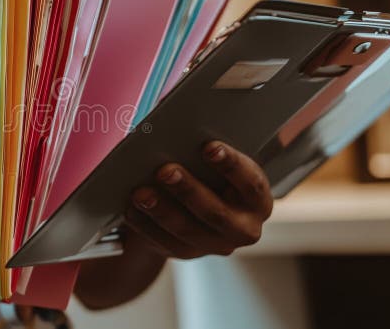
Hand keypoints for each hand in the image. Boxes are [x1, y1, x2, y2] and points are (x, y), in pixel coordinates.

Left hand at [126, 142, 272, 258]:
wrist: (196, 210)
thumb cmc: (210, 174)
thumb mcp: (218, 166)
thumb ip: (210, 156)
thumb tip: (181, 137)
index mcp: (258, 201)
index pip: (250, 183)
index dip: (231, 165)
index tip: (209, 146)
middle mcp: (243, 228)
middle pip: (215, 212)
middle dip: (188, 190)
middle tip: (165, 170)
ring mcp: (214, 245)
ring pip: (186, 230)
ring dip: (161, 210)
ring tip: (141, 192)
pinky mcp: (185, 252)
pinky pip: (163, 242)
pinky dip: (145, 224)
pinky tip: (131, 208)